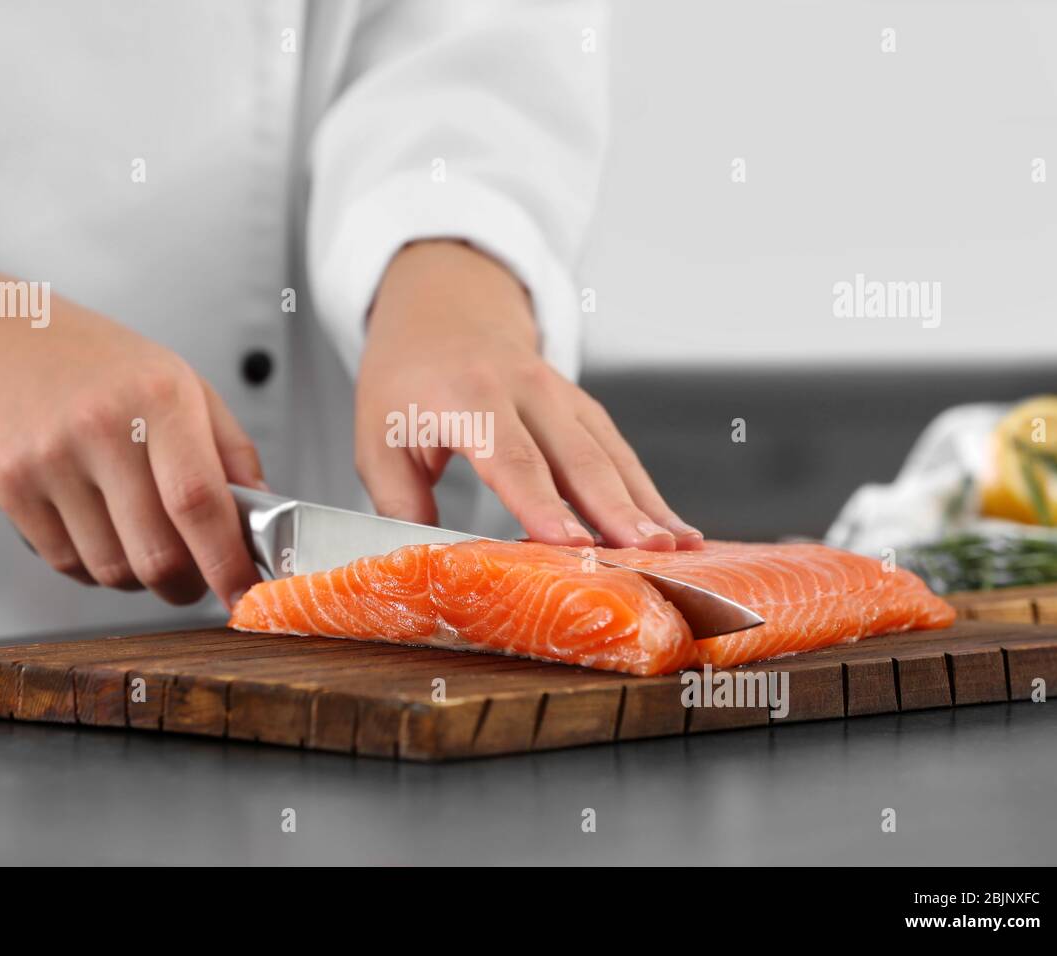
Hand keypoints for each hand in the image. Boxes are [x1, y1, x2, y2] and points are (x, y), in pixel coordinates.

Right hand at [0, 266, 263, 604]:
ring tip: (143, 541)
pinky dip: (94, 566)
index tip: (244, 594)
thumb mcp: (185, 384)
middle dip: (186, 585)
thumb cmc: (105, 367)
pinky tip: (100, 529)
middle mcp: (101, 427)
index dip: (226, 561)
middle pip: (155, 553)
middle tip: (195, 577)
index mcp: (159, 398)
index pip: (198, 500)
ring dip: (139, 577)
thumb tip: (262, 518)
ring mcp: (49, 459)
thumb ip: (233, 451)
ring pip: (111, 570)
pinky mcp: (9, 487)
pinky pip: (67, 564)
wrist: (5, 341)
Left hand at [355, 241, 701, 550]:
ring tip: (679, 548)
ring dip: (647, 502)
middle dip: (618, 509)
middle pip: (579, 456)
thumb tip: (423, 563)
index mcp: (468, 395)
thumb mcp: (377, 439)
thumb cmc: (406, 381)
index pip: (512, 457)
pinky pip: (620, 451)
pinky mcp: (582, 408)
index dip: (543, 504)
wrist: (442, 310)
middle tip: (651, 552)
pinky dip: (648, 491)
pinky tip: (674, 528)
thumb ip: (399, 503)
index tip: (572, 544)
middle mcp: (524, 389)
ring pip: (611, 453)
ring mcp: (561, 395)